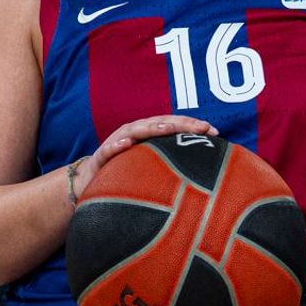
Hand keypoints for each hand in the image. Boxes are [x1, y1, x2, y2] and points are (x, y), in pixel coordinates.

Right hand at [71, 114, 218, 197]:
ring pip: (135, 131)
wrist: (90, 182)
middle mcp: (134, 133)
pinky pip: (108, 150)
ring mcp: (117, 142)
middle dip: (180, 124)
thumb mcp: (152, 165)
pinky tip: (126, 145)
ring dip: (151, 128)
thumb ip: (171, 160)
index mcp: (149, 133)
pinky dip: (117, 145)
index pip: (174, 125)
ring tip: (167, 129)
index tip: (215, 132)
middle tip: (200, 128)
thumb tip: (205, 167)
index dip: (193, 126)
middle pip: (159, 123)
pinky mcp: (102, 157)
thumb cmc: (126, 172)